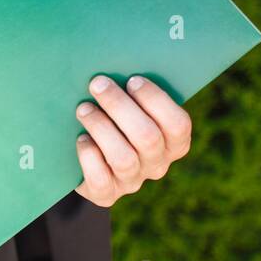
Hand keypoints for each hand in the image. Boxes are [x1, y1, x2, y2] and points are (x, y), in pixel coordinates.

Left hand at [73, 75, 191, 207]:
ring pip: (124, 158)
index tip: (132, 79)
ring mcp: (133, 182)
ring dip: (102, 128)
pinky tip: (81, 139)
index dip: (156, 101)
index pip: (178, 125)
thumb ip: (132, 92)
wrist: (86, 160)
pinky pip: (101, 180)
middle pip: (147, 137)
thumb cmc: (113, 119)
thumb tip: (115, 65)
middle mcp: (158, 165)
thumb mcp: (129, 106)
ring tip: (83, 109)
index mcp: (174, 142)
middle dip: (120, 106)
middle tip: (97, 84)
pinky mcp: (107, 195)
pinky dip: (89, 157)